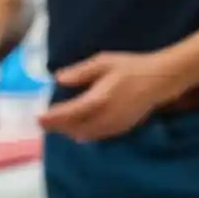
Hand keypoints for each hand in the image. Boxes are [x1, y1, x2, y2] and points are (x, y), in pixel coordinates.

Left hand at [38, 52, 185, 141]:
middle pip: (73, 128)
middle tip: (42, 122)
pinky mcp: (121, 129)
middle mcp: (105, 117)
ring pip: (84, 134)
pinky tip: (75, 129)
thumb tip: (57, 79)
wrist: (161, 80)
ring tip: (55, 125)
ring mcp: (114, 126)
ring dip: (68, 131)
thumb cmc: (131, 67)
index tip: (37, 118)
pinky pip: (96, 136)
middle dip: (57, 126)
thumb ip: (80, 72)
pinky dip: (83, 133)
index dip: (51, 118)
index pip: (69, 114)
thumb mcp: (103, 62)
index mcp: (99, 99)